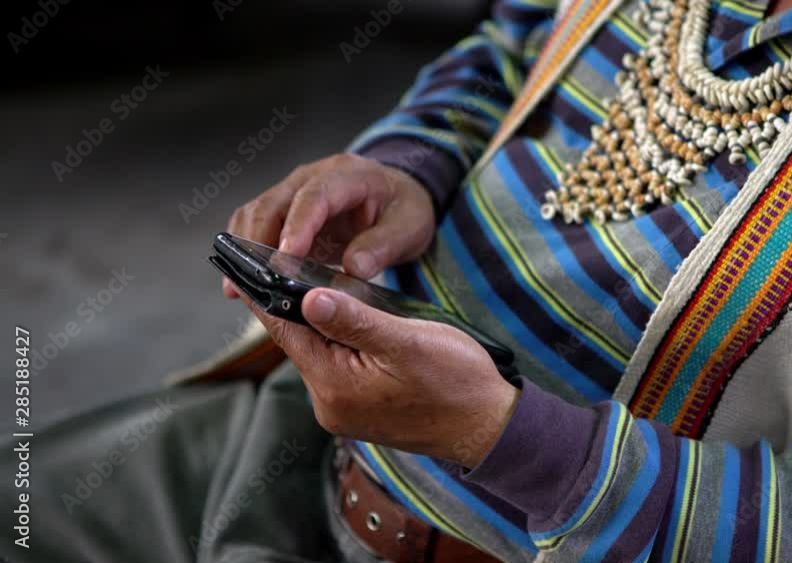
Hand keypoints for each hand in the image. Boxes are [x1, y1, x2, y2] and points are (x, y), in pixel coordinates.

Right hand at [223, 153, 434, 297]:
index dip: (298, 227)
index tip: (288, 257)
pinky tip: (242, 285)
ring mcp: (293, 192)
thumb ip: (383, 246)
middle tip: (257, 280)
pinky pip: (255, 227)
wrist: (397, 197)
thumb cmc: (404, 208)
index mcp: (347, 175)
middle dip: (260, 242)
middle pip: (273, 203)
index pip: (315, 197)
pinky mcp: (284, 213)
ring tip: (243, 287)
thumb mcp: (409, 226)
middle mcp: (312, 177)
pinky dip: (244, 253)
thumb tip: (353, 270)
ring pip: (255, 213)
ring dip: (245, 248)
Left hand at [241, 287, 519, 466]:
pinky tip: (352, 321)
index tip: (242, 268)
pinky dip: (339, 342)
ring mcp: (345, 410)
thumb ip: (354, 320)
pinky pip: (337, 367)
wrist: (488, 426)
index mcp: (335, 386)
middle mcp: (330, 403)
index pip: (285, 332)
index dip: (264, 296)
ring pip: (319, 353)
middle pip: (300, 342)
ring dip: (322, 323)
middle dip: (295, 306)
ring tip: (322, 287)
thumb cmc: (456, 383)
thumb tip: (307, 297)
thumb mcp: (406, 341)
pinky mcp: (360, 409)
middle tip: (287, 265)